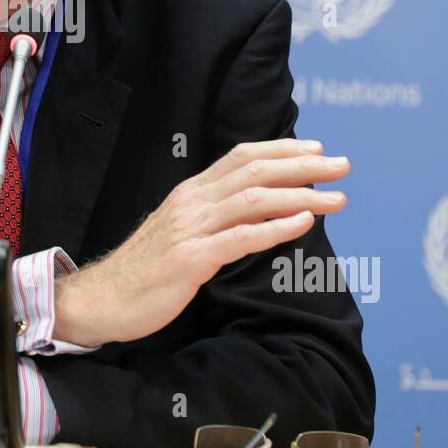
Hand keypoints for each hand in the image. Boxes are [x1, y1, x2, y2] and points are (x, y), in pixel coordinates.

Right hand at [53, 138, 349, 347]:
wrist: (104, 298)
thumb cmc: (145, 269)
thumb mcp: (180, 231)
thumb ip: (212, 215)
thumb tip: (253, 208)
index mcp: (191, 192)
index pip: (241, 157)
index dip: (281, 149)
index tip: (317, 149)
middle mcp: (192, 202)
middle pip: (255, 171)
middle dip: (303, 166)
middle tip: (342, 166)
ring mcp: (192, 228)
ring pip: (254, 199)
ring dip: (301, 195)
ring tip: (337, 198)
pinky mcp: (192, 259)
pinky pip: (241, 237)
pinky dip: (276, 228)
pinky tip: (304, 222)